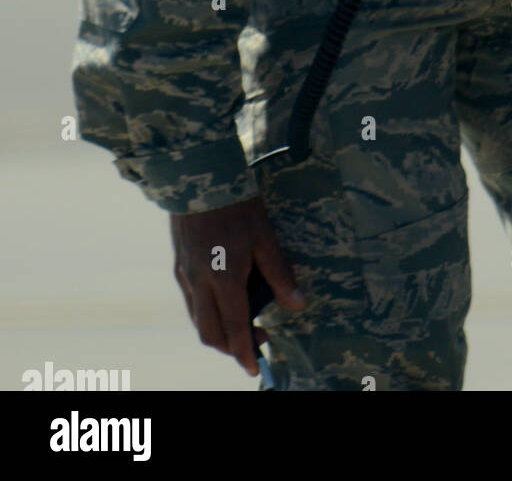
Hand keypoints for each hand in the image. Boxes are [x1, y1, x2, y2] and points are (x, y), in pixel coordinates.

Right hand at [169, 194, 305, 376]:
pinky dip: (206, 315)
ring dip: (218, 332)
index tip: (253, 368)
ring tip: (241, 327)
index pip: (234, 328)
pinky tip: (222, 304)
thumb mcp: (265, 237)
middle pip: (210, 333)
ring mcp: (186, 276)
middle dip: (231, 347)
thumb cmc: (237, 205)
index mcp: (223, 279)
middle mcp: (200, 284)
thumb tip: (297, 304)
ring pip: (198, 320)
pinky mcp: (179, 266)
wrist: (200, 178)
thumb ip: (279, 274)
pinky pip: (191, 303)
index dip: (244, 351)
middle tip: (255, 343)